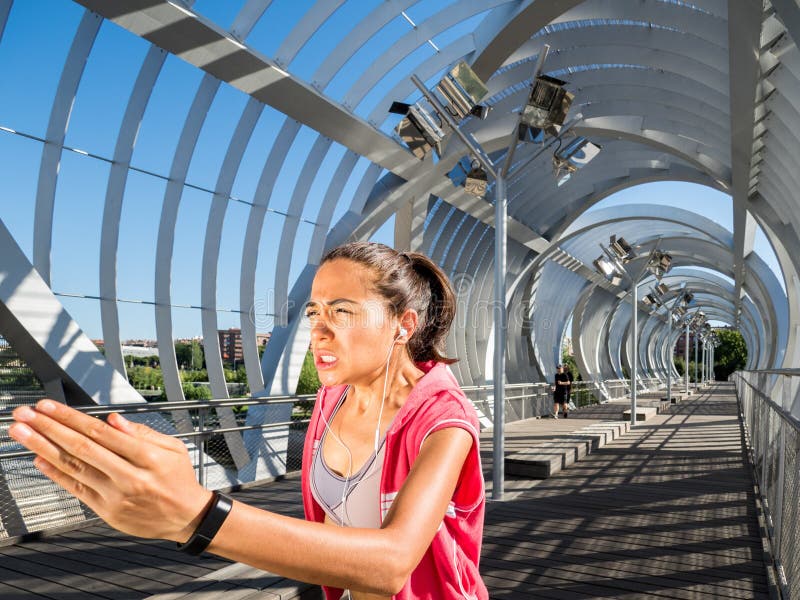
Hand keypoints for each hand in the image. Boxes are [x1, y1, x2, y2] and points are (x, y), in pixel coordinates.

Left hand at [8, 400, 212, 542]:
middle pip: (81, 447)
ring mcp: (116, 495)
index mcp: (147, 457)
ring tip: (22, 433)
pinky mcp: (106, 511)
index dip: (71, 418)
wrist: (186, 517)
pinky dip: (55, 473)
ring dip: (43, 448)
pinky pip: (76, 489)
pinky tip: (39, 459)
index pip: (100, 432)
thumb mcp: (172, 448)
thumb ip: (142, 432)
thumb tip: (113, 420)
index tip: (49, 407)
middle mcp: (129, 476)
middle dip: (48, 428)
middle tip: (25, 415)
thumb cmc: (178, 479)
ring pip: (74, 467)